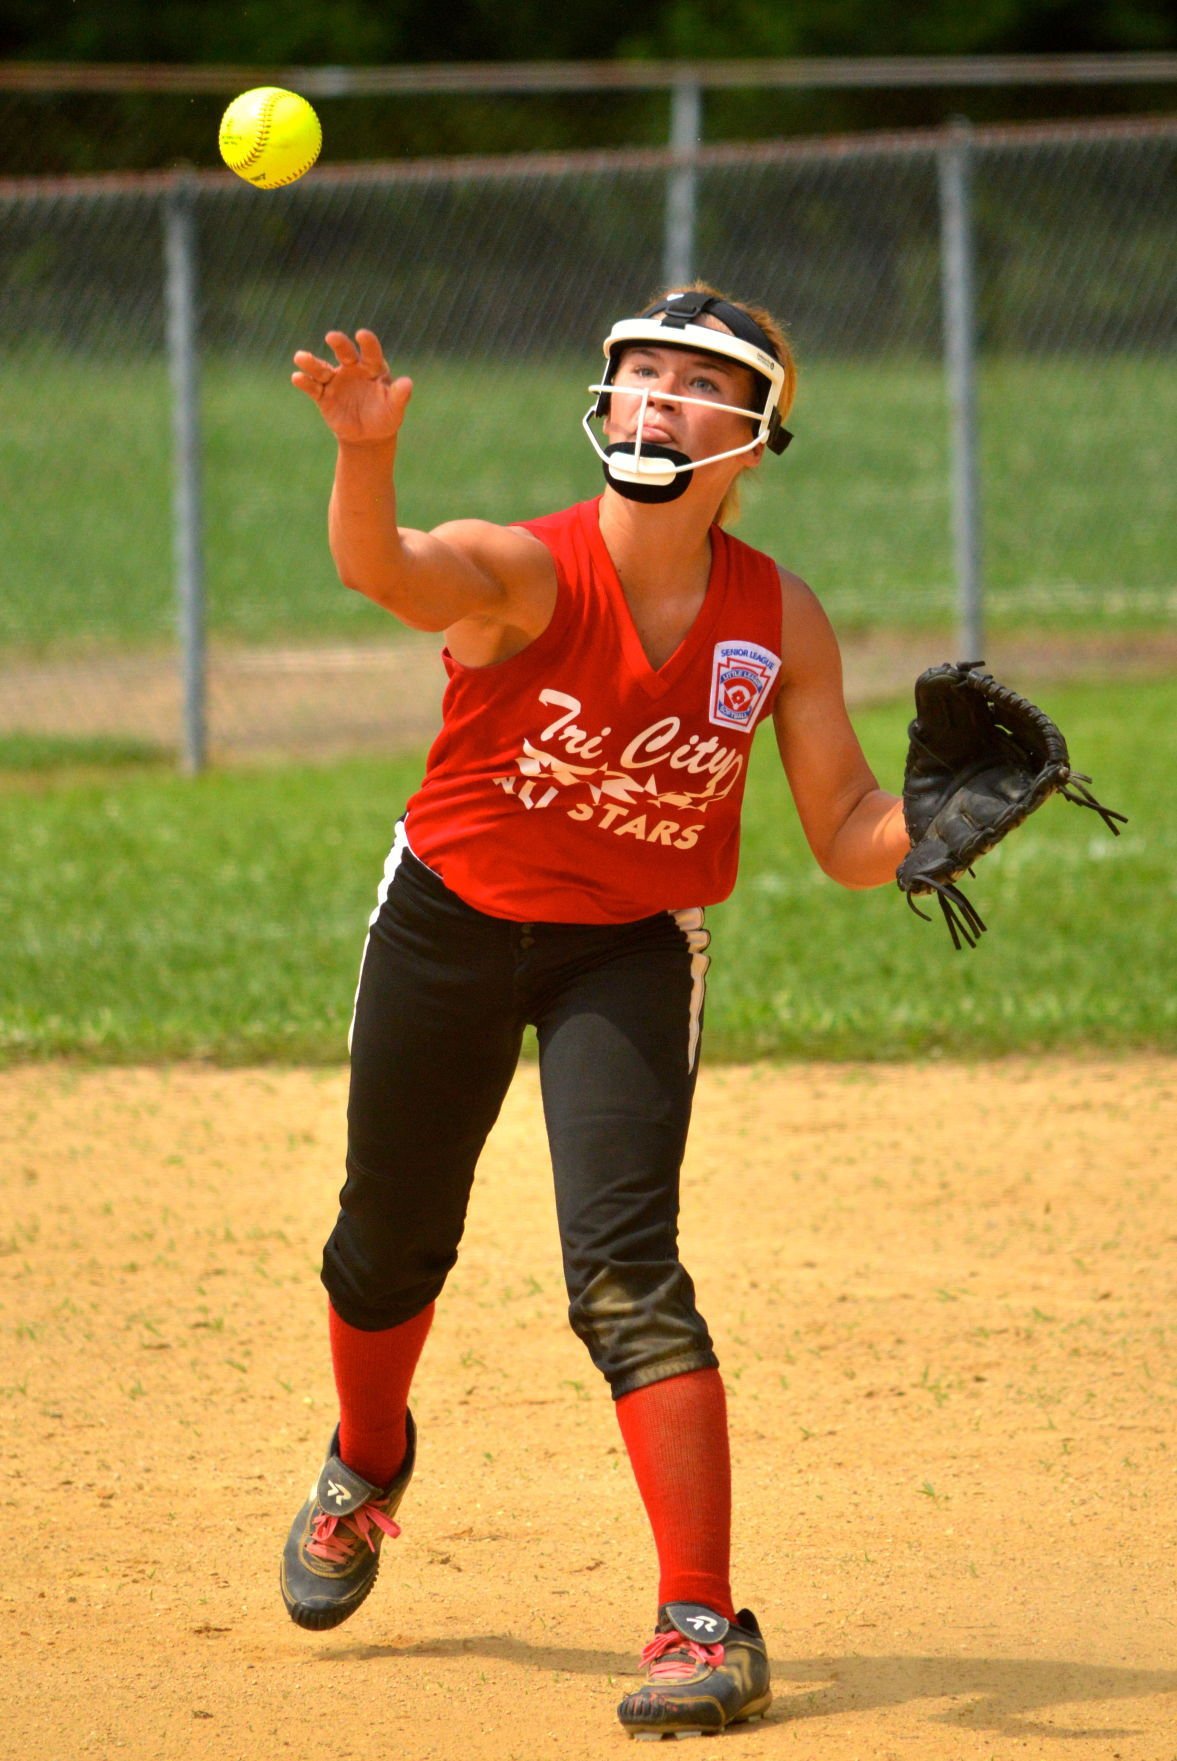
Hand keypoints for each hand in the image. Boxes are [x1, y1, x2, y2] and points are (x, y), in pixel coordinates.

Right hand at [291, 328, 411, 444]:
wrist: (369, 435)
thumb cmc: (385, 416)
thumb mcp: (395, 408)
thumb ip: (400, 395)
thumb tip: (408, 383)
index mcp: (372, 367)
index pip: (370, 351)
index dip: (367, 342)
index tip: (362, 335)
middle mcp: (352, 369)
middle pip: (345, 353)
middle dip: (339, 344)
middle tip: (332, 337)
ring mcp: (336, 380)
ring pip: (322, 368)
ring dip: (311, 362)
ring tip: (300, 357)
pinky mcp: (323, 395)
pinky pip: (312, 387)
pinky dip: (304, 382)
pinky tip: (297, 377)